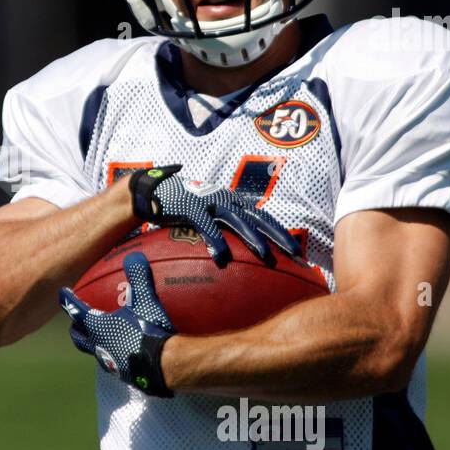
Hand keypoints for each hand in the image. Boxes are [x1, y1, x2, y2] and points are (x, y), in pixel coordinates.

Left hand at [59, 252, 175, 396]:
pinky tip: (128, 351)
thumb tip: (134, 255)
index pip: (76, 311)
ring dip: (95, 343)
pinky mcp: (126, 374)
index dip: (68, 301)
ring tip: (102, 337)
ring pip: (95, 352)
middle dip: (75, 328)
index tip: (62, 293)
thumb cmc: (148, 331)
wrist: (164, 366)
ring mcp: (111, 363)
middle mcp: (99, 346)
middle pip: (79, 337)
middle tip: (75, 321)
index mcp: (97, 327)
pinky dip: (117, 355)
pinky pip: (116, 362)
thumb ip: (139, 277)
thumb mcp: (145, 300)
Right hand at [128, 164, 302, 266]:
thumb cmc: (183, 207)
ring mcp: (210, 202)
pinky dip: (215, 241)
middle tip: (293, 254)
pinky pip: (207, 226)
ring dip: (252, 237)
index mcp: (233, 202)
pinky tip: (221, 258)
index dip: (280, 233)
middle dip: (278, 235)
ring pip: (238, 220)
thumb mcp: (207, 213)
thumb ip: (221, 227)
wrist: (153, 192)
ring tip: (265, 255)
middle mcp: (226, 200)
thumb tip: (236, 254)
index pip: (263, 217)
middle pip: (258, 218)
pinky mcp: (191, 207)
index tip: (296, 252)